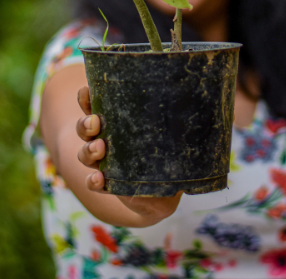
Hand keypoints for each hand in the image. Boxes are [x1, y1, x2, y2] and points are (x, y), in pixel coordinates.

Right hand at [76, 84, 182, 224]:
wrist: (160, 196)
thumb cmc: (164, 156)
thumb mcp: (169, 136)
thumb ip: (177, 121)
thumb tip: (200, 100)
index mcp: (116, 123)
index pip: (94, 106)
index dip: (86, 98)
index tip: (87, 89)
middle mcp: (104, 140)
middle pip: (85, 128)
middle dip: (86, 123)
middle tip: (96, 122)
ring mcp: (103, 163)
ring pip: (85, 153)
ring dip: (89, 149)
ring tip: (99, 147)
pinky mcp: (107, 185)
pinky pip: (93, 183)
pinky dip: (93, 181)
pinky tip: (98, 179)